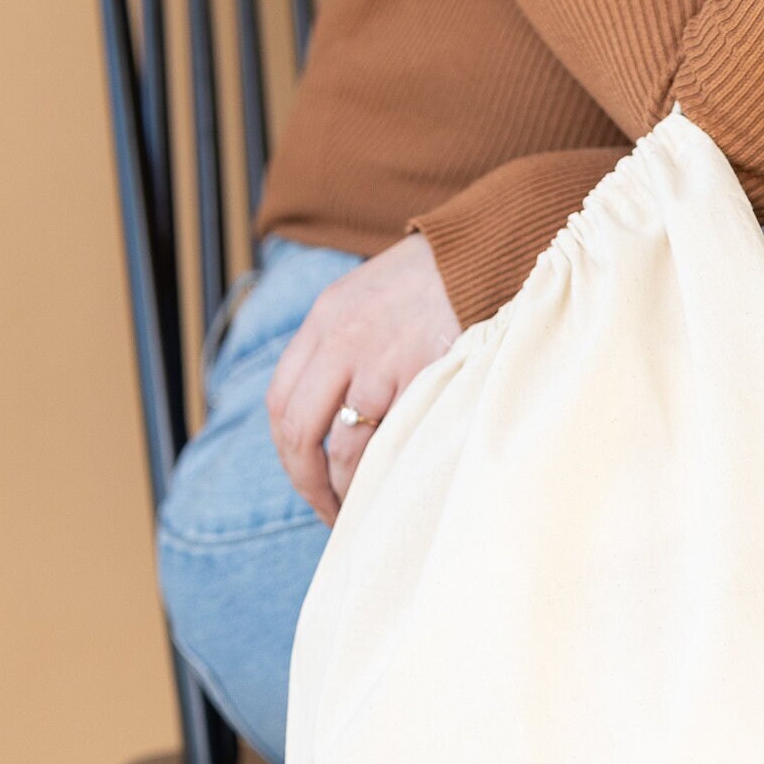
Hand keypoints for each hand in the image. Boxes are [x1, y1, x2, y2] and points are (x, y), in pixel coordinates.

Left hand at [265, 232, 459, 521]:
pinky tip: (394, 486)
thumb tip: (326, 416)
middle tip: (326, 510)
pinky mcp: (421, 376)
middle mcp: (341, 341)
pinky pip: (392, 442)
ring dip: (348, 490)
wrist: (484, 253)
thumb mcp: (365, 298)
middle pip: (299, 431)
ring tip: (363, 509)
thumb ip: (339, 346)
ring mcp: (380, 361)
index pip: (280, 401)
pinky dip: (387, 473)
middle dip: (307, 483)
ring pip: (345, 448)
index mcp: (323, 321)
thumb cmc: (432, 282)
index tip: (305, 479)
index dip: (287, 452)